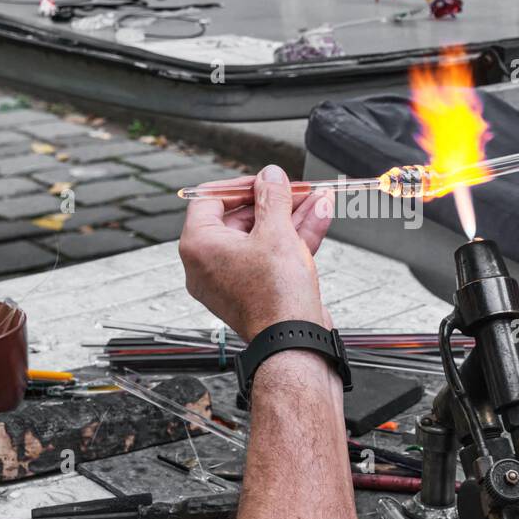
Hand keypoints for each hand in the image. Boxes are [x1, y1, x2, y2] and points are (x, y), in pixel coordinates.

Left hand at [179, 165, 333, 340]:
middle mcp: (209, 264)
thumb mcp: (277, 232)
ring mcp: (233, 279)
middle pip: (241, 218)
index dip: (241, 185)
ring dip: (291, 216)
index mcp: (199, 247)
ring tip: (317, 196)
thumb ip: (273, 197)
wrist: (295, 342)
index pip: (210, 200)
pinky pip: (271, 256)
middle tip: (297, 188)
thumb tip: (271, 175)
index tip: (265, 180)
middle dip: (275, 201)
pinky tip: (319, 215)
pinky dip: (294, 238)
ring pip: (262, 237)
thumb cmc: (276, 296)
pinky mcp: (256, 291)